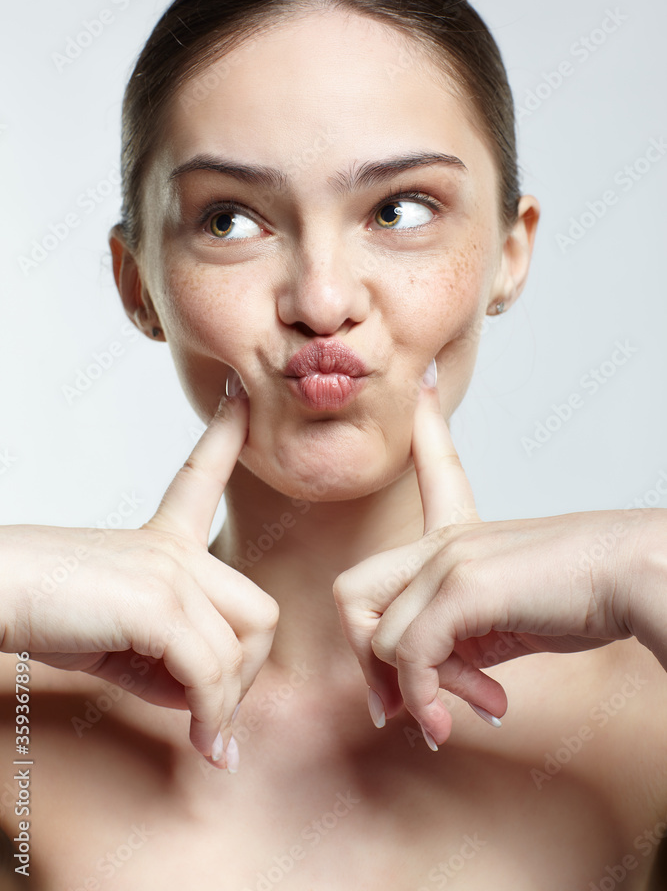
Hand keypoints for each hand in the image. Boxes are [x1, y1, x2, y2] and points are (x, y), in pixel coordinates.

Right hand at [1, 382, 278, 768]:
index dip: (225, 434)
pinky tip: (205, 744)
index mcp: (162, 537)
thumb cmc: (42, 612)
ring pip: (243, 647)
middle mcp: (175, 548)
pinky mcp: (158, 604)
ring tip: (203, 730)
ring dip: (228, 701)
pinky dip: (213, 718)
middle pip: (260, 610)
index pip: (203, 475)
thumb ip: (167, 663)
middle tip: (214, 706)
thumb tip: (211, 709)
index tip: (238, 395)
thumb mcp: (115, 640)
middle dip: (247, 669)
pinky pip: (212, 673)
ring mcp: (171, 572)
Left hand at [333, 378, 647, 745]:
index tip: (426, 387)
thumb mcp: (508, 619)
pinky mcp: (460, 585)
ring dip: (415, 694)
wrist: (637, 579)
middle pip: (351, 590)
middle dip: (362, 658)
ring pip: (376, 638)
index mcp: (461, 532)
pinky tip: (466, 715)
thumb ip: (457, 643)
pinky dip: (427, 699)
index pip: (431, 469)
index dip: (423, 429)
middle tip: (394, 703)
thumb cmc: (588, 598)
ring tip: (462, 711)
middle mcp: (443, 540)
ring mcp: (447, 558)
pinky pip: (408, 656)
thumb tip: (410, 696)